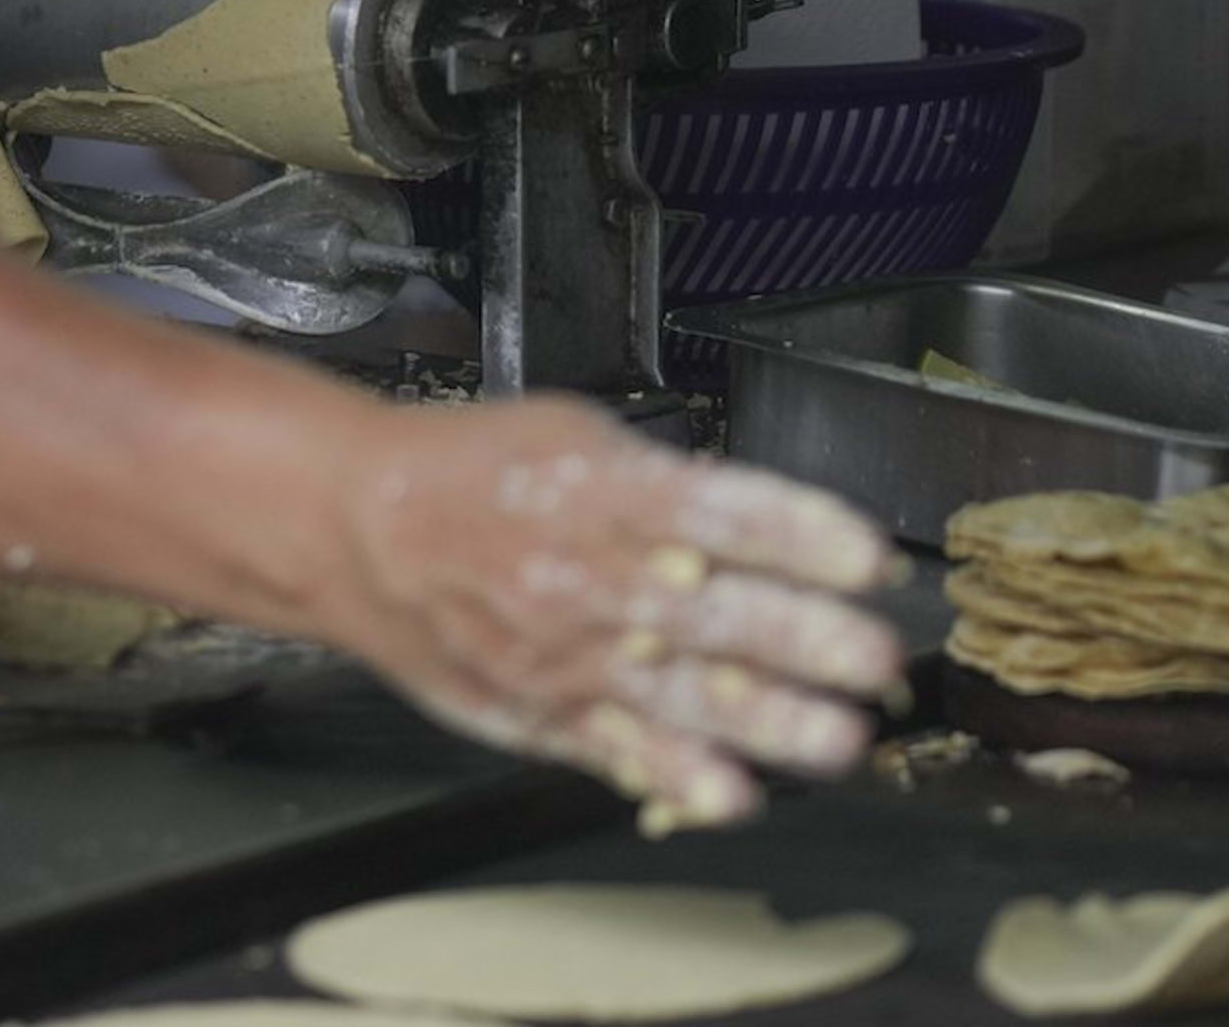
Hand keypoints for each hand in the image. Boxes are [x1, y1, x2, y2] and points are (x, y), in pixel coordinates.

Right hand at [323, 395, 903, 830]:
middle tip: (876, 656)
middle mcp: (579, 573)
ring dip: (764, 720)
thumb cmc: (468, 473)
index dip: (796, 534)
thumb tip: (767, 521)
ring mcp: (556, 650)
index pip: (713, 510)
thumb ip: (664, 479)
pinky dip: (673, 773)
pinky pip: (611, 747)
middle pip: (706, 609)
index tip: (868, 556)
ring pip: (671, 691)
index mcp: (595, 490)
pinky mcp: (534, 707)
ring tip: (837, 738)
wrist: (351, 526)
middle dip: (801, 637)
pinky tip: (731, 793)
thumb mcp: (571, 435)